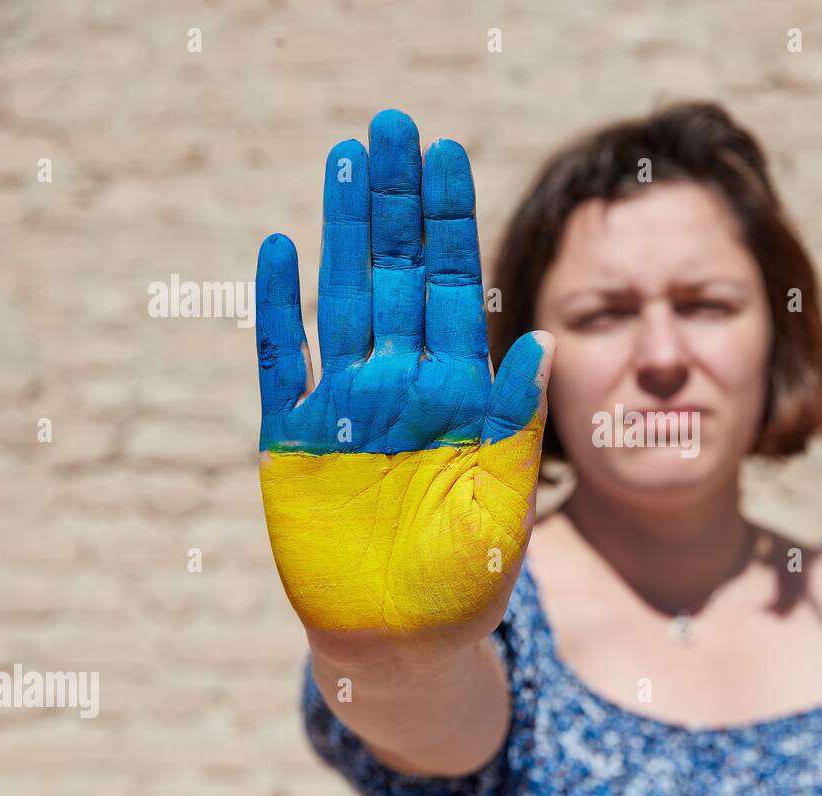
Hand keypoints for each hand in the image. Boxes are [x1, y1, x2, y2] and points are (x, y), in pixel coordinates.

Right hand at [255, 109, 552, 648]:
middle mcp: (400, 385)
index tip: (446, 157)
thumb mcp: (505, 496)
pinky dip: (279, 311)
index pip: (452, 287)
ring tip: (345, 163)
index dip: (448, 223)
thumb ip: (517, 420)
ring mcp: (344, 408)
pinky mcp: (293, 442)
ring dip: (342, 234)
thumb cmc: (466, 577)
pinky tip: (282, 251)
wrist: (404, 643)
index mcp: (457, 392)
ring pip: (342, 300)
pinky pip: (282, 363)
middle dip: (395, 204)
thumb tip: (542, 340)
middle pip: (395, 275)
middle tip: (393, 128)